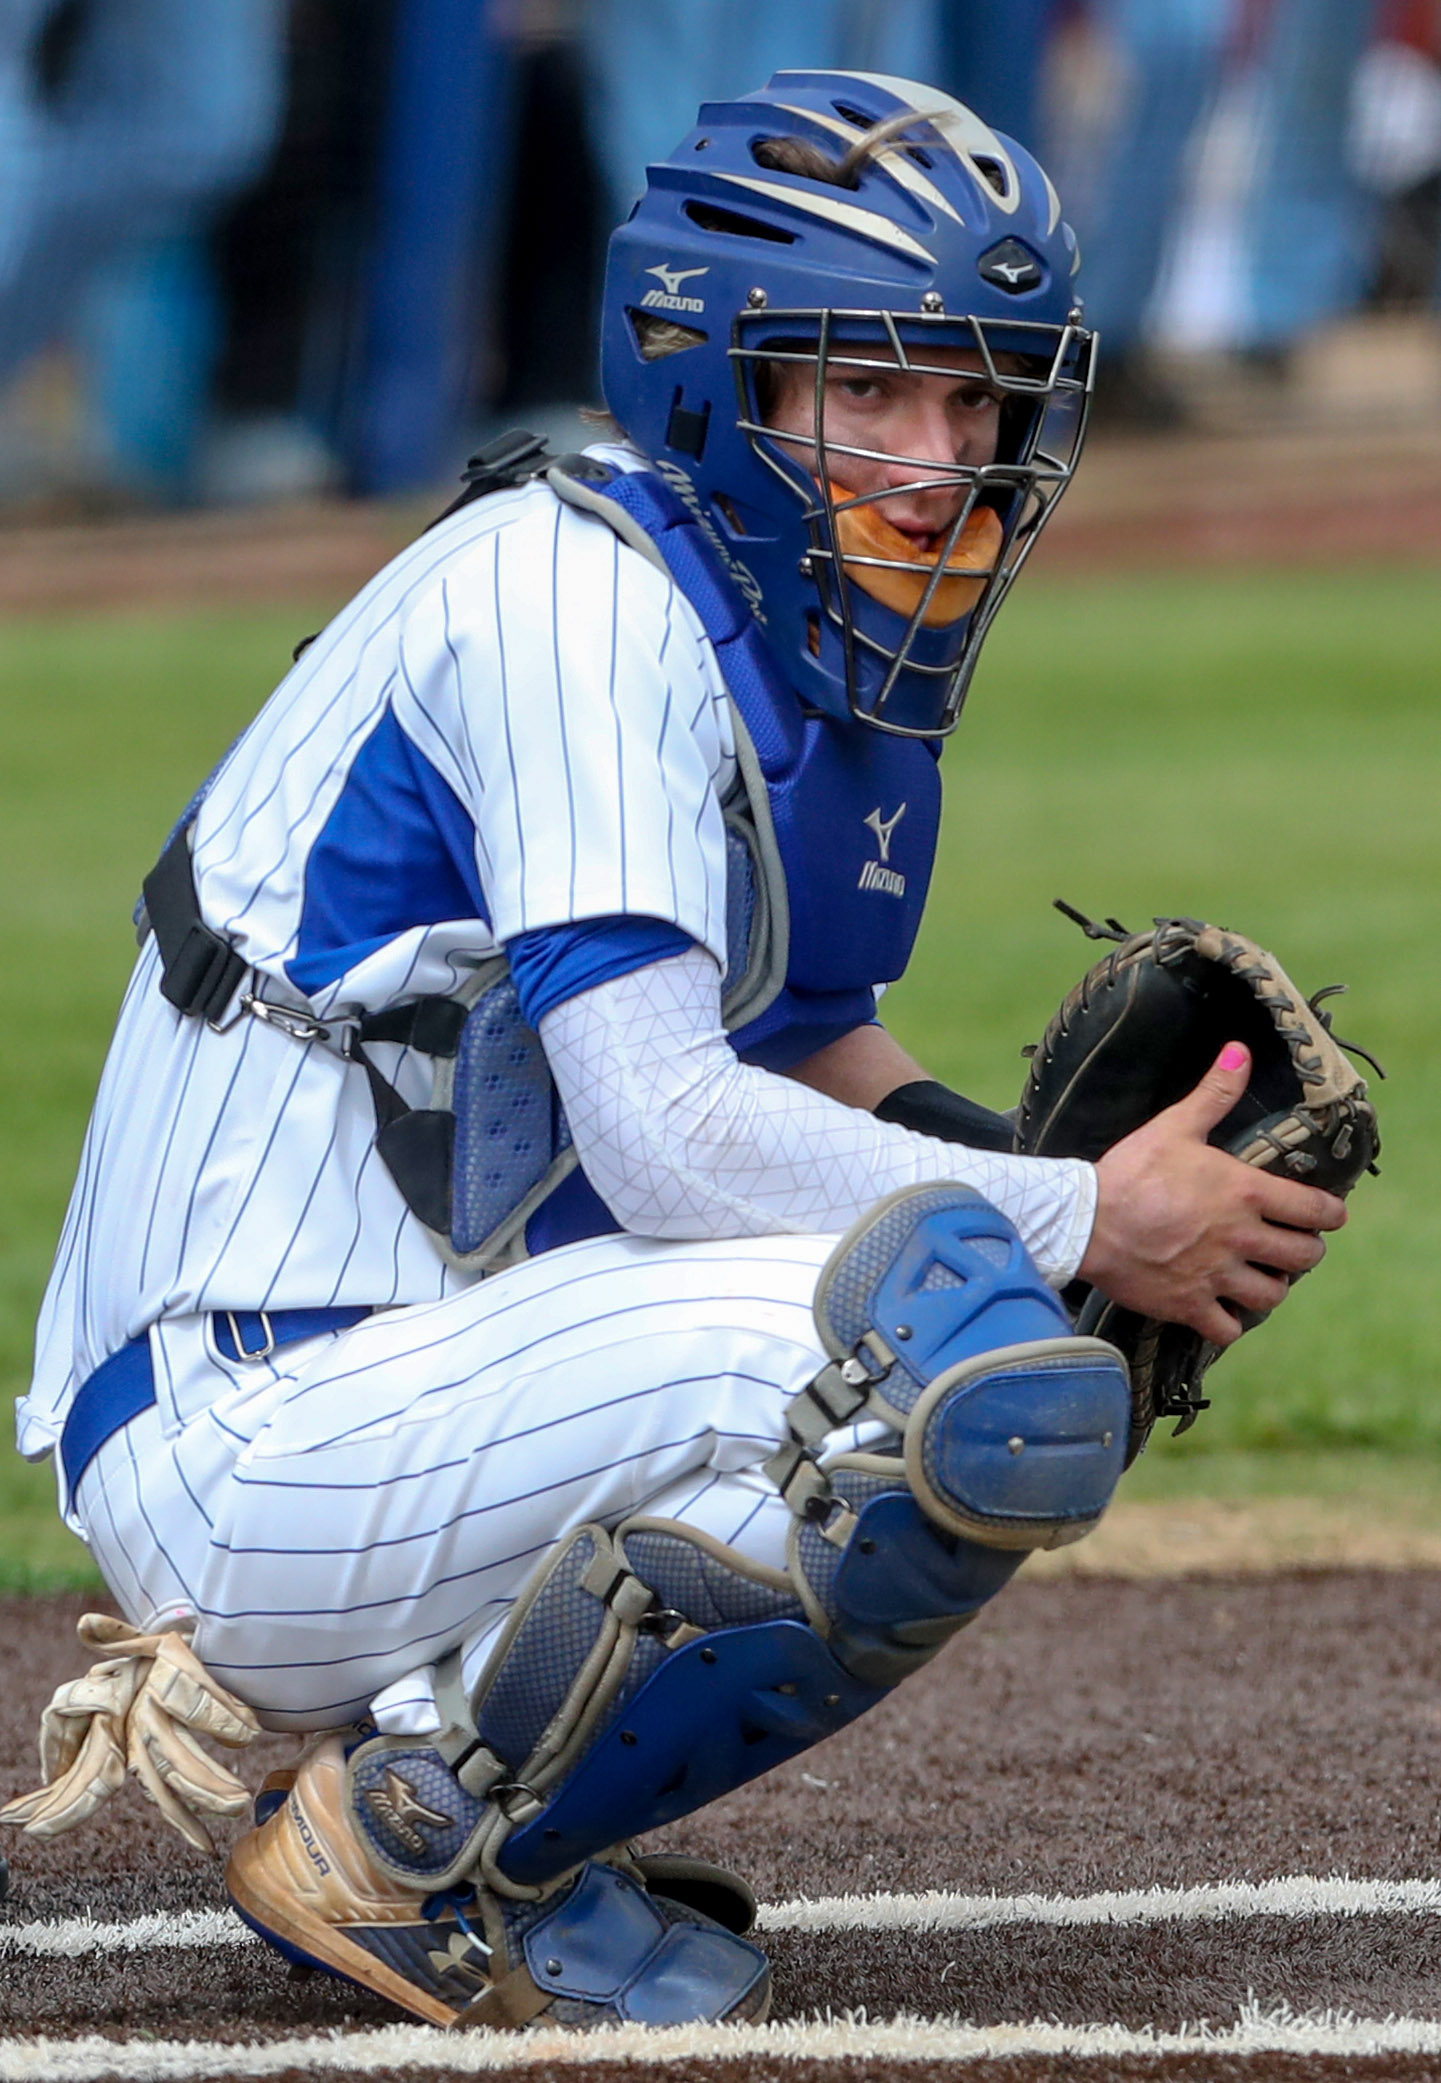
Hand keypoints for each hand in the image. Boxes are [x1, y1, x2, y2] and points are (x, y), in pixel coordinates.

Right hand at [1078, 1042, 1347, 1345]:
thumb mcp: (1174, 1126)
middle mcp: (1240, 1238)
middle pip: (1304, 1257)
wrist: (1084, 1222)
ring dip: (1272, 1287)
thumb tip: (1239, 1050)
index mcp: (1245, 1193)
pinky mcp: (1189, 1304)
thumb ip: (1214, 1093)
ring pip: (1272, 1296)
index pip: (1316, 1211)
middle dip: (1305, 1251)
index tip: (1327, 1215)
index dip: (1330, 1214)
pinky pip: (1228, 1329)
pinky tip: (1223, 1308)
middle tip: (1292, 1244)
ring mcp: (1216, 1276)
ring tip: (1261, 1276)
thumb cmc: (1131, 1171)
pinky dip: (1230, 1322)